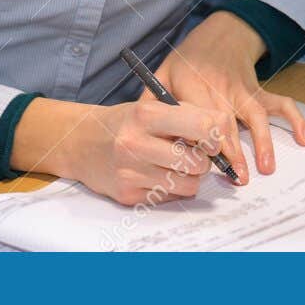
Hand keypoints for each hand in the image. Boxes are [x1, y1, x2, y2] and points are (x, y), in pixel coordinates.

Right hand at [13, 93, 242, 206]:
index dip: (215, 136)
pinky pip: (169, 198)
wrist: (81, 143)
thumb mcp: (153, 107)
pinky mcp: (128, 194)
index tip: (213, 140)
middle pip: (197, 162)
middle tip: (193, 155)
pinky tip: (156, 175)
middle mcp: (136, 143)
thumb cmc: (126, 122)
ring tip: (175, 165)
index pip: (202, 125)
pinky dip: (170, 189)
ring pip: (188, 185)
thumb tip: (224, 135)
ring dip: (189, 178)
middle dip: (203, 161)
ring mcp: (130, 171)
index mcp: (146, 114)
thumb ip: (188, 116)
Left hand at [155, 13, 304, 177]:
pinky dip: (295, 119)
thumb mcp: (163, 73)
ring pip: (256, 115)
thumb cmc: (187, 60)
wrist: (220, 35)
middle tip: (237, 179)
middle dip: (233, 152)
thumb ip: (151, 102)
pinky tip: (303, 138)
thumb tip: (144, 135)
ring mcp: (243, 90)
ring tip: (265, 168)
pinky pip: (281, 103)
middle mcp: (221, 87)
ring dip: (263, 141)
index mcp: (194, 84)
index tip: (203, 165)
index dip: (203, 142)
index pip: (199, 116)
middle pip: (229, 121)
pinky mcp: (258, 92)